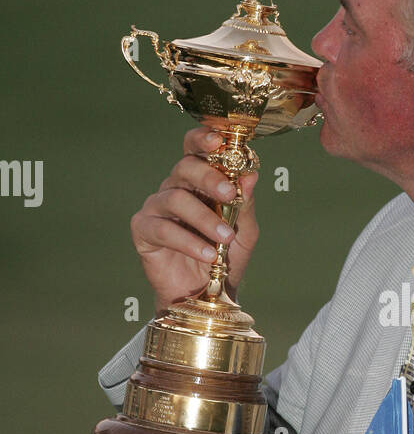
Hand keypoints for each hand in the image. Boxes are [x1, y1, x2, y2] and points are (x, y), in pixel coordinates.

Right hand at [130, 124, 259, 312]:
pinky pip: (163, 229)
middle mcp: (175, 188)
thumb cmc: (225, 257)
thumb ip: (245, 203)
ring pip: (175, 198)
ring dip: (204, 218)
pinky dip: (189, 242)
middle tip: (228, 193)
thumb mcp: (244, 231)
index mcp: (198, 181)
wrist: (208, 295)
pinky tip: (208, 255)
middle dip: (209, 177)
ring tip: (224, 238)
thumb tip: (251, 175)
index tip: (218, 139)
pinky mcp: (143, 230)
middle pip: (185, 167)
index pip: (195, 149)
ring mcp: (156, 207)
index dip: (203, 139)